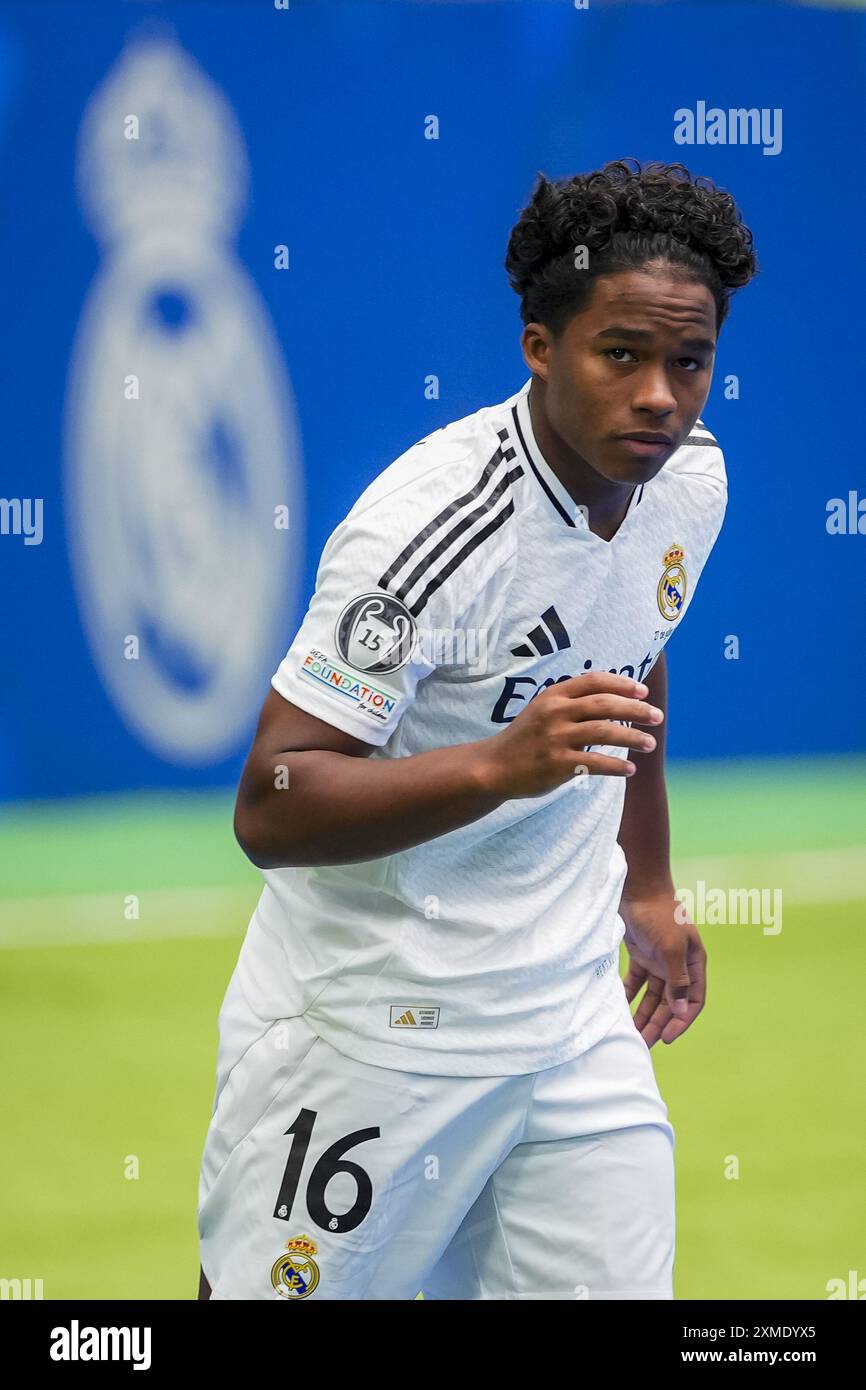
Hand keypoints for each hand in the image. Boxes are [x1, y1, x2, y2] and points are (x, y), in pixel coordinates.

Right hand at [478, 671, 663, 798]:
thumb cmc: (525, 738)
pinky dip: (617, 766)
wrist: (494, 766)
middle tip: (657, 716)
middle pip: (605, 704)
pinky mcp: (557, 764)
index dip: (622, 683)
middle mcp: (555, 713)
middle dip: (636, 709)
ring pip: (605, 731)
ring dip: (633, 737)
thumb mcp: (543, 710)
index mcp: (553, 695)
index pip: (593, 681)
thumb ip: (571, 704)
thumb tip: (614, 701)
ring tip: (650, 744)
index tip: (642, 690)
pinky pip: (595, 763)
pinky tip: (630, 769)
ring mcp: (556, 738)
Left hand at [620, 890, 705, 1046]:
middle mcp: (678, 965)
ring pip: (652, 997)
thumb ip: (677, 980)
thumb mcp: (671, 948)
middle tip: (643, 1044)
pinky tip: (618, 1010)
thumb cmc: (659, 914)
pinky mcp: (641, 956)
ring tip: (631, 1034)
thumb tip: (682, 1010)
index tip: (666, 1039)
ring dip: (643, 1015)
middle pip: (671, 1003)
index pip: (693, 1000)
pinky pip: (635, 983)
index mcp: (694, 963)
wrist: (637, 887)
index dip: (681, 1021)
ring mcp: (659, 961)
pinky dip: (628, 996)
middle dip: (658, 1024)